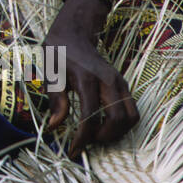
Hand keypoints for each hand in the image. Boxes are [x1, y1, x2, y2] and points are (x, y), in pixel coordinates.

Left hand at [43, 0, 138, 155]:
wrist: (75, 32)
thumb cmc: (59, 51)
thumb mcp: (50, 72)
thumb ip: (56, 99)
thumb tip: (55, 125)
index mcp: (88, 79)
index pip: (91, 116)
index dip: (83, 138)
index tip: (73, 150)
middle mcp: (109, 81)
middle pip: (119, 120)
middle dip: (103, 137)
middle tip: (86, 141)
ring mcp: (120, 83)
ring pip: (131, 117)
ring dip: (116, 133)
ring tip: (95, 135)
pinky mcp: (124, 86)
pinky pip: (131, 111)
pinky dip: (122, 124)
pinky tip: (103, 126)